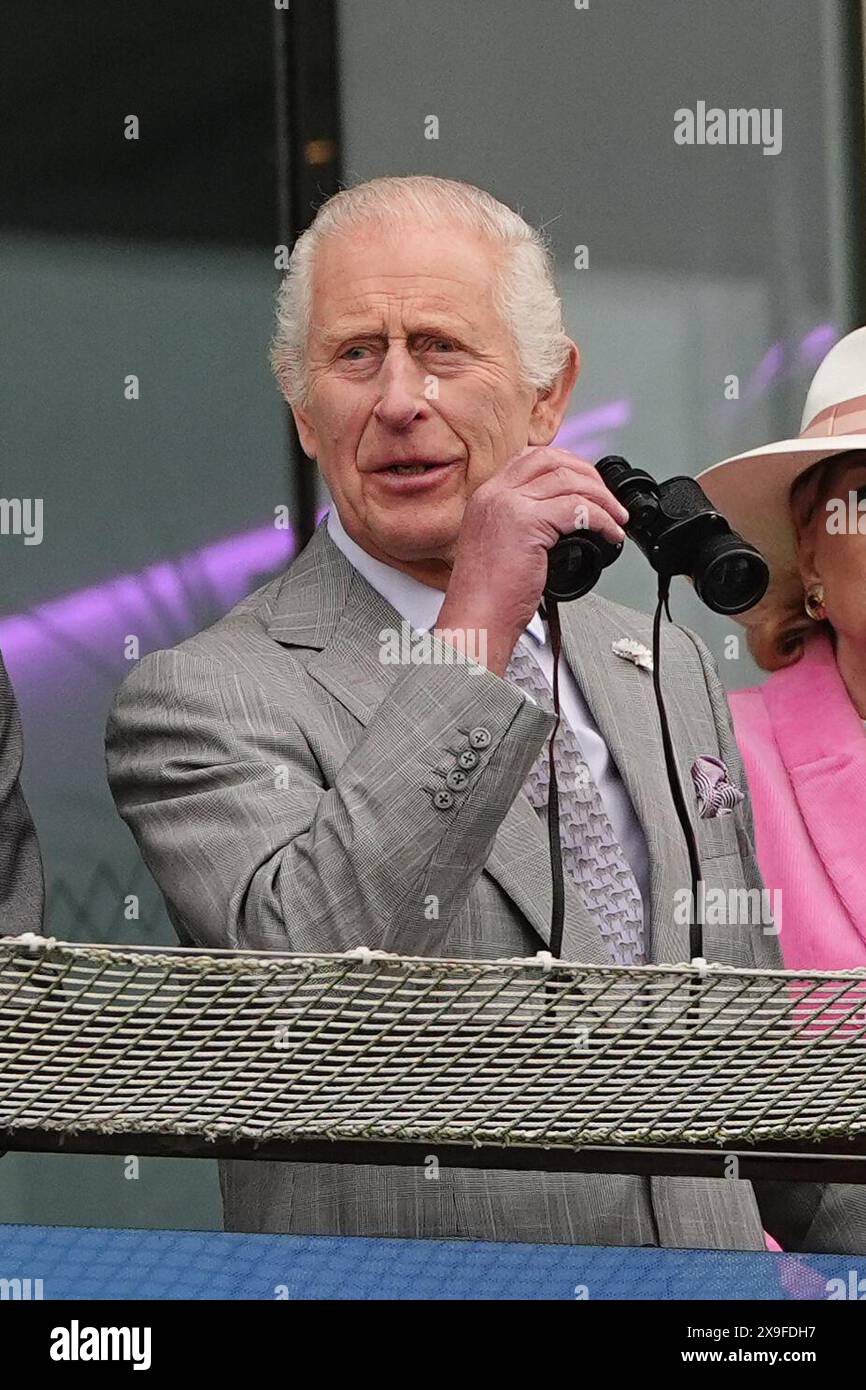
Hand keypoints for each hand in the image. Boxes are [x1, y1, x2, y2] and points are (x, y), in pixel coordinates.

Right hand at [435, 446, 627, 674]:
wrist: (476, 619)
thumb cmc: (487, 596)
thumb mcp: (500, 546)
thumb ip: (523, 524)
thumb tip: (562, 521)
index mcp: (485, 496)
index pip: (528, 458)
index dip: (563, 464)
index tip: (585, 482)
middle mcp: (494, 494)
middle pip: (550, 459)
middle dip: (586, 473)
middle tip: (606, 497)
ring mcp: (509, 505)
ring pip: (568, 480)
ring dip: (602, 497)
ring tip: (616, 517)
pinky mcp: (527, 522)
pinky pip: (578, 508)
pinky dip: (603, 519)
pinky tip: (611, 533)